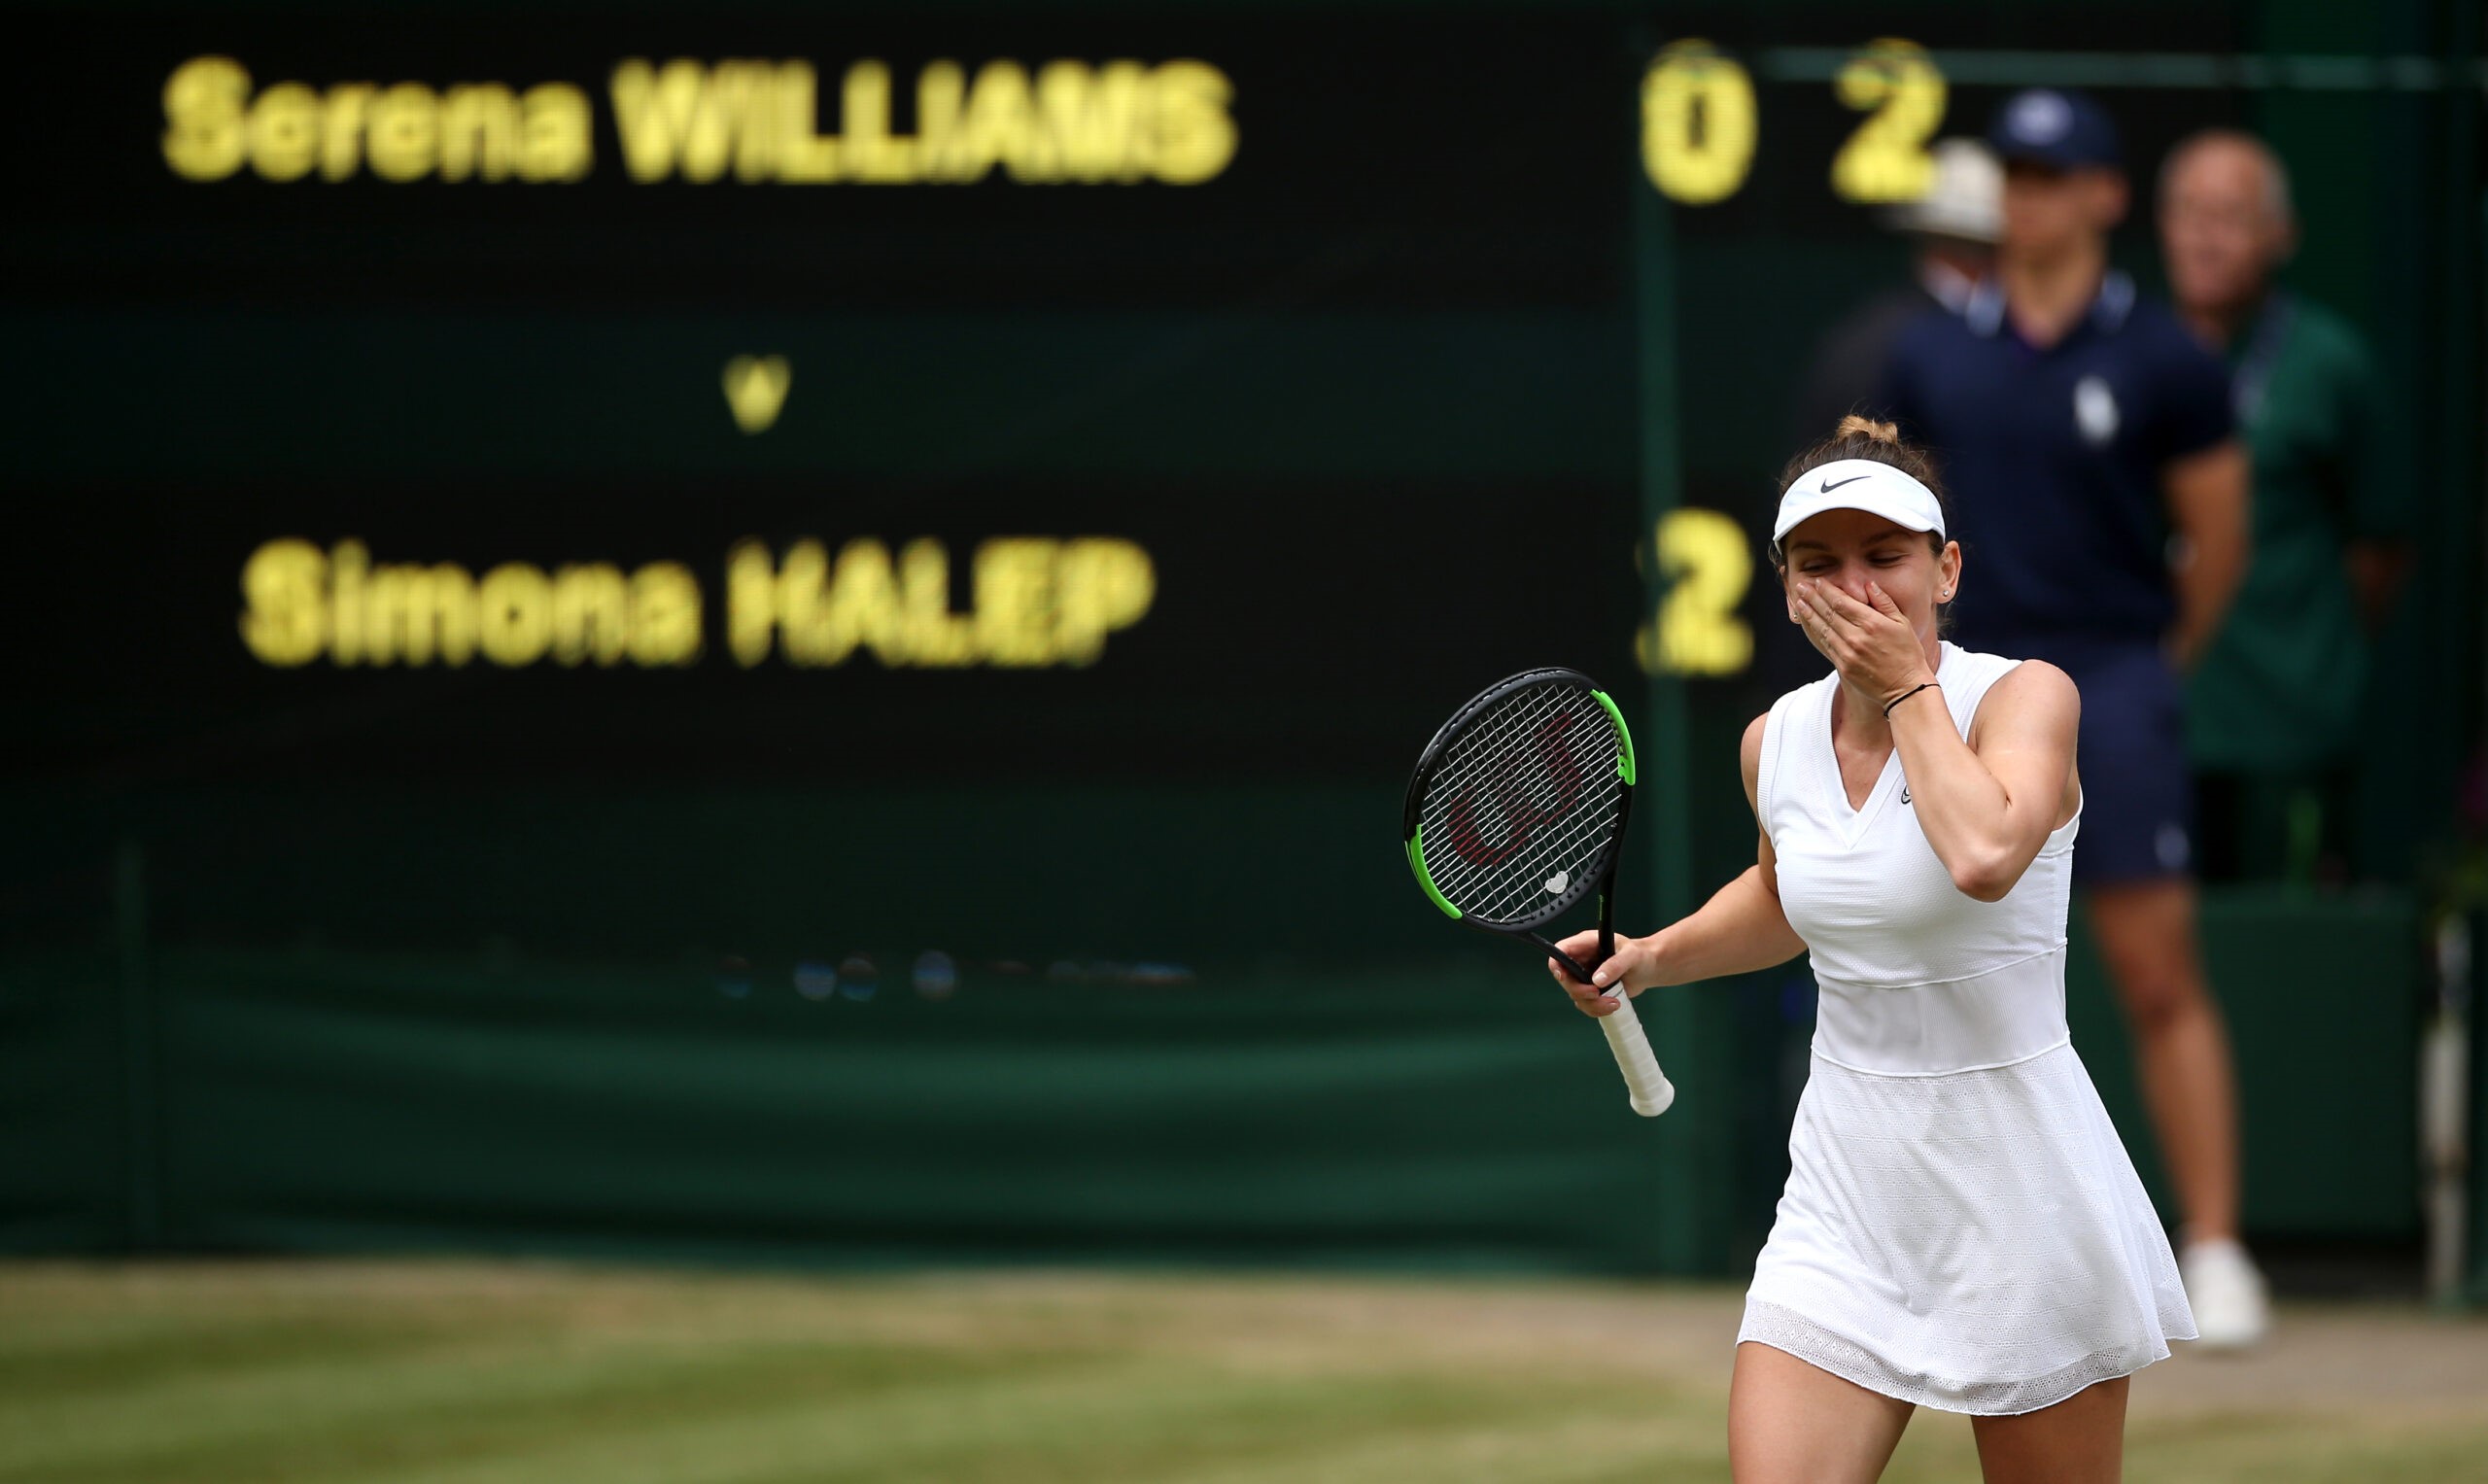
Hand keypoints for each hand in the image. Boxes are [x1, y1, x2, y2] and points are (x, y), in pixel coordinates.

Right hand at [1544, 929, 1661, 1017]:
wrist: (1649, 969)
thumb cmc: (1640, 955)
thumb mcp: (1630, 955)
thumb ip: (1614, 965)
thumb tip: (1597, 980)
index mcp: (1585, 944)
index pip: (1561, 951)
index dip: (1557, 965)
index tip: (1564, 978)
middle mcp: (1581, 961)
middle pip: (1565, 979)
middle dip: (1580, 991)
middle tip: (1597, 993)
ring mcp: (1585, 977)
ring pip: (1576, 995)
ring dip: (1592, 1004)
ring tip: (1613, 1003)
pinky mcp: (1592, 991)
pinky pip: (1586, 1005)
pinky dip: (1597, 1009)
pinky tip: (1613, 1004)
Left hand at [1794, 580, 1934, 709]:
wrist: (1905, 688)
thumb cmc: (1907, 653)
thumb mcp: (1902, 623)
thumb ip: (1884, 602)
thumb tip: (1868, 584)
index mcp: (1872, 623)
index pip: (1842, 602)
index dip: (1827, 590)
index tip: (1818, 581)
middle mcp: (1857, 637)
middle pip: (1829, 613)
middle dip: (1812, 598)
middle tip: (1801, 586)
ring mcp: (1848, 653)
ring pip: (1823, 629)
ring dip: (1809, 614)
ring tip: (1799, 602)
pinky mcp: (1843, 666)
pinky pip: (1826, 645)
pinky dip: (1816, 632)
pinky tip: (1810, 623)